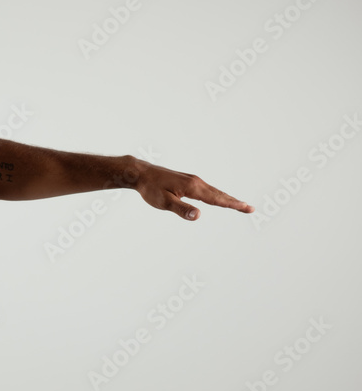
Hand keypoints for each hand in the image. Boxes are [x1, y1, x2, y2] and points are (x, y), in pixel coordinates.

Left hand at [131, 158, 254, 220]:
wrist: (140, 173)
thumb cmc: (150, 189)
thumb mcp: (164, 203)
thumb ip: (181, 209)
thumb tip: (198, 216)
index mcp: (193, 187)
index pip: (217, 199)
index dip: (233, 205)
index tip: (248, 208)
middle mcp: (196, 182)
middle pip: (219, 194)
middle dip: (235, 202)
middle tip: (250, 209)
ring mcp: (192, 180)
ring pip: (213, 191)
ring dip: (227, 198)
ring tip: (238, 204)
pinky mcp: (187, 181)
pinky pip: (206, 189)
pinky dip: (216, 194)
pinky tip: (216, 198)